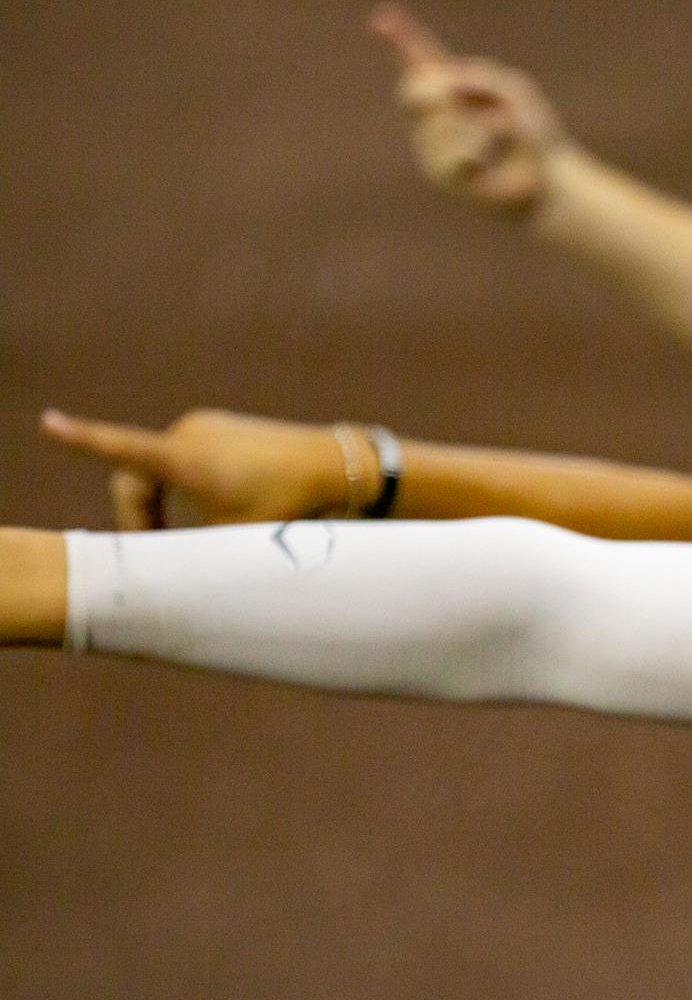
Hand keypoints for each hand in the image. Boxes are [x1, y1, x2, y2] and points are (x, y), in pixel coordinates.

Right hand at [41, 408, 356, 529]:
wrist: (335, 465)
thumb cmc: (286, 506)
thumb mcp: (231, 539)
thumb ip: (189, 551)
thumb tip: (158, 575)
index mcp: (185, 458)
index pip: (122, 449)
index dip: (81, 441)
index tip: (48, 424)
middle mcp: (187, 434)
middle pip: (137, 482)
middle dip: (141, 518)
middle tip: (158, 555)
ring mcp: (202, 425)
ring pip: (160, 472)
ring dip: (165, 505)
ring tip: (199, 535)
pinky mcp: (217, 425)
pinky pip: (183, 459)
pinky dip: (185, 487)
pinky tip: (219, 505)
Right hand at [370, 2, 568, 216]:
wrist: (548, 178)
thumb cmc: (532, 132)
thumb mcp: (514, 92)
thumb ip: (480, 79)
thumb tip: (444, 89)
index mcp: (451, 86)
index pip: (421, 56)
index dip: (402, 37)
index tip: (381, 20)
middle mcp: (433, 112)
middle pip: (414, 86)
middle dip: (431, 88)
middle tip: (449, 96)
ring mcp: (431, 144)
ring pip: (440, 120)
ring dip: (482, 124)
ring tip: (503, 135)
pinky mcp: (441, 174)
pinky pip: (450, 153)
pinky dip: (473, 152)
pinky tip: (481, 162)